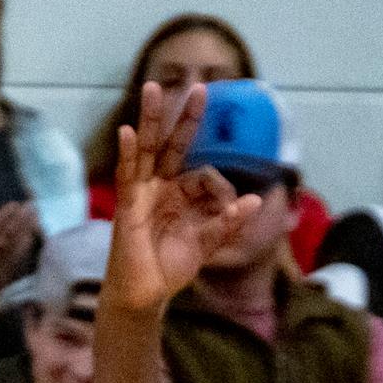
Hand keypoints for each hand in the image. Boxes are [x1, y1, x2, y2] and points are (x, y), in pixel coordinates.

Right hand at [0, 193, 39, 290]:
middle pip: (5, 236)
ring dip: (26, 229)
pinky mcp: (3, 271)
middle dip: (19, 220)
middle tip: (29, 206)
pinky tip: (31, 231)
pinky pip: (17, 255)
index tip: (14, 205)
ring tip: (34, 215)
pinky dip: (25, 243)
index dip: (3, 216)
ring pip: (14, 246)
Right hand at [103, 82, 262, 314]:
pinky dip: (127, 154)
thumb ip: (228, 224)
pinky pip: (128, 175)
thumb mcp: (206, 244)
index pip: (203, 174)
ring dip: (150, 119)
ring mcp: (142, 192)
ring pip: (147, 149)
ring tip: (153, 89)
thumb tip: (255, 201)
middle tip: (200, 87)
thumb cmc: (171, 268)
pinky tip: (127, 132)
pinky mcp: (128, 205)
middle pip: (172, 145)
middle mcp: (160, 186)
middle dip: (184, 118)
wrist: (146, 294)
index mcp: (180, 194)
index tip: (232, 210)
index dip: (220, 187)